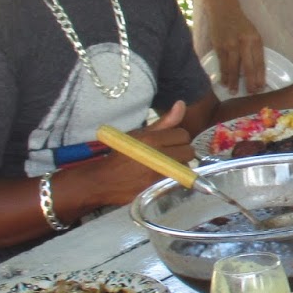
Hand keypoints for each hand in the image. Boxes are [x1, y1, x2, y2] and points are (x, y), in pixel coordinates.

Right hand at [74, 102, 193, 207]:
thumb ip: (164, 122)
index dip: (178, 138)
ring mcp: (157, 173)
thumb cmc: (122, 154)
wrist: (103, 179)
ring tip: (165, 166)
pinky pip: (177, 180)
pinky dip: (173, 178)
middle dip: (182, 152)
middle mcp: (156, 155)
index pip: (183, 134)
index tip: (171, 142)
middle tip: (170, 155)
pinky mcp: (157, 188)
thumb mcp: (139, 134)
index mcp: (151, 139)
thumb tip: (181, 104)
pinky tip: (162, 176)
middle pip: (188, 151)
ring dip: (179, 166)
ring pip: (185, 167)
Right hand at [209, 4, 265, 94]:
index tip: (261, 87)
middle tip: (250, 93)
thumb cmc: (241, 24)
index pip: (259, 62)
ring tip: (234, 92)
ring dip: (234, 82)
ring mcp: (230, 44)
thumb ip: (254, 50)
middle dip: (250, 82)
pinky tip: (224, 82)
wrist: (224, 10)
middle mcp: (244, 42)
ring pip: (233, 68)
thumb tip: (256, 71)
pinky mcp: (219, 46)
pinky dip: (223, 74)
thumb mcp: (253, 34)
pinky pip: (222, 64)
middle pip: (248, 67)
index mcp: (255, 40)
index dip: (260, 76)